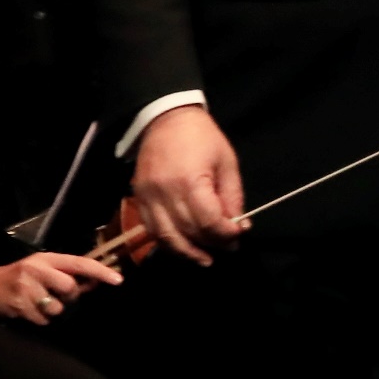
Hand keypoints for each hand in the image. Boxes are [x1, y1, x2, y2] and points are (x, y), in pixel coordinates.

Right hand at [0, 249, 122, 323]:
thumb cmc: (19, 277)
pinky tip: (29, 309)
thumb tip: (95, 282)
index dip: (100, 271)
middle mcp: (36, 270)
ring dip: (53, 310)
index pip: (79, 263)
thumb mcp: (42, 268)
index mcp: (45, 259)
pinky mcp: (19, 306)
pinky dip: (40, 318)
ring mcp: (26, 289)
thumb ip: (66, 273)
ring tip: (38, 302)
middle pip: (70, 287)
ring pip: (58, 307)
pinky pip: (44, 320)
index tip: (118, 279)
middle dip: (69, 296)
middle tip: (56, 295)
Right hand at [130, 104, 246, 266]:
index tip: (238, 235)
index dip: (225, 233)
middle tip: (227, 249)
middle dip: (210, 244)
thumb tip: (239, 225)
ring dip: (186, 252)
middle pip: (188, 231)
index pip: (208, 221)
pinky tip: (183, 246)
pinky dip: (167, 241)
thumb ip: (231, 196)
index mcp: (189, 181)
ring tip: (204, 259)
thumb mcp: (226, 163)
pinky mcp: (138, 198)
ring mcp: (147, 197)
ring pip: (165, 236)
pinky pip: (151, 228)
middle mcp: (164, 193)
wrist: (165, 119)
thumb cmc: (202, 137)